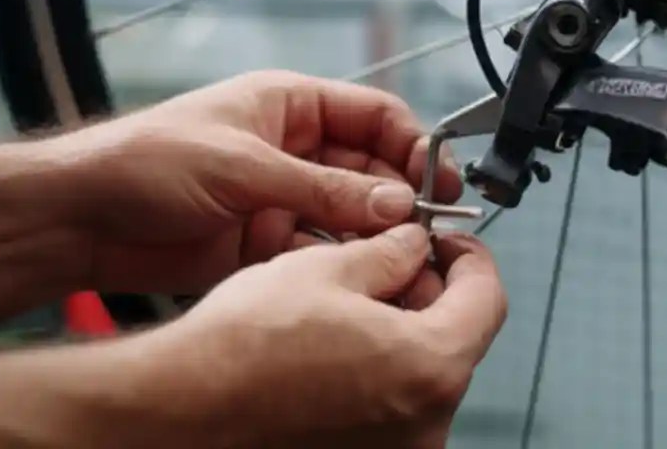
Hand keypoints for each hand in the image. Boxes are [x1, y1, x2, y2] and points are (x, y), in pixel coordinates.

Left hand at [51, 71, 462, 293]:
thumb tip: (395, 202)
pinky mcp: (268, 243)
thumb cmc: (147, 162)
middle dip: (400, 196)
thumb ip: (323, 189)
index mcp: (291, 107)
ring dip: (376, 234)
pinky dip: (343, 262)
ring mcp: (283, 197)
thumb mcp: (244, 167)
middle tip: (424, 228)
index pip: (374, 117)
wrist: (82, 220)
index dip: (412, 144)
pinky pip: (322, 250)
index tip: (436, 178)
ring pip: (353, 215)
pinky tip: (359, 275)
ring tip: (400, 256)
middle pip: (373, 170)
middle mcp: (295, 150)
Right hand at [136, 224, 507, 448]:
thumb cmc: (240, 349)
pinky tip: (329, 354)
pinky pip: (388, 412)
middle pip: (455, 340)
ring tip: (346, 310)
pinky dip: (373, 378)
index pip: (488, 298)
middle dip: (429, 296)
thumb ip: (389, 253)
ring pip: (419, 377)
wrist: (178, 413)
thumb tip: (412, 245)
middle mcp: (426, 423)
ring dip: (399, 337)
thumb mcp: (324, 269)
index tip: (446, 243)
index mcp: (430, 365)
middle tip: (390, 266)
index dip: (469, 258)